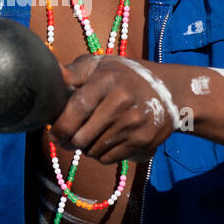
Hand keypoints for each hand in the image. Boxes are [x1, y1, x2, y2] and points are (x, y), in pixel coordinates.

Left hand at [49, 55, 174, 165]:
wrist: (169, 91)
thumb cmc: (125, 77)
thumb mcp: (102, 64)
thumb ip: (76, 71)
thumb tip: (56, 75)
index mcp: (108, 79)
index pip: (77, 108)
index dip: (60, 126)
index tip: (54, 132)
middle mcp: (122, 101)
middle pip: (81, 136)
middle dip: (69, 142)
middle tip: (67, 139)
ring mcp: (134, 123)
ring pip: (93, 150)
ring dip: (85, 148)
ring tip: (88, 137)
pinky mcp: (143, 140)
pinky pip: (108, 158)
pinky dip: (100, 154)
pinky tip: (104, 142)